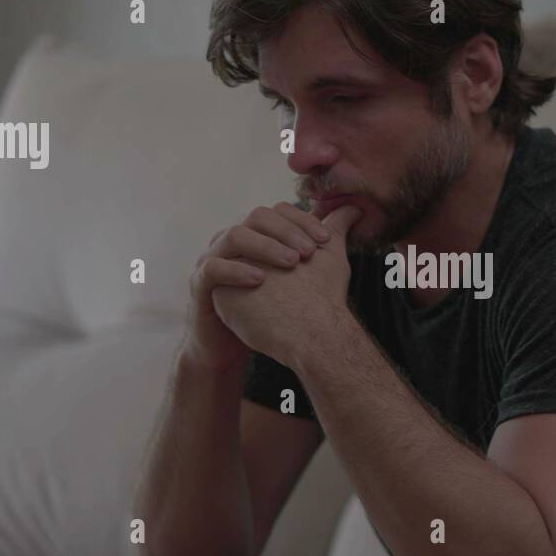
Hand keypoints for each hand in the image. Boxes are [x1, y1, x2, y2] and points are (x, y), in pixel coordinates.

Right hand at [183, 203, 332, 372]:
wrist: (234, 346)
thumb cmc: (270, 310)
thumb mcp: (305, 273)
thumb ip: (328, 241)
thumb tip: (355, 209)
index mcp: (256, 235)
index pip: (278, 211)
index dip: (302, 220)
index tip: (326, 239)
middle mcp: (233, 240)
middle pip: (257, 216)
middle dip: (287, 231)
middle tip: (310, 252)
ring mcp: (213, 258)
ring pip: (234, 235)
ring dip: (266, 247)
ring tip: (292, 264)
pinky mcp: (200, 283)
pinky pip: (214, 267)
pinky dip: (237, 270)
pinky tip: (261, 279)